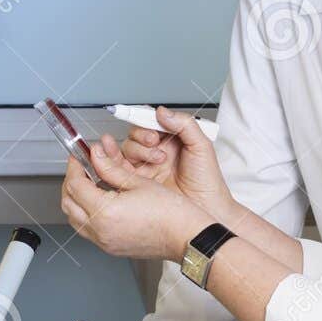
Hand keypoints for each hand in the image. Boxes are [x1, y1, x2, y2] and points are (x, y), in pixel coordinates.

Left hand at [61, 139, 210, 261]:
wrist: (186, 237)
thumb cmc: (171, 213)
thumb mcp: (138, 182)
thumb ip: (110, 168)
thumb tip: (96, 156)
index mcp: (104, 212)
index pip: (75, 185)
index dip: (75, 166)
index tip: (80, 156)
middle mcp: (100, 231)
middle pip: (68, 202)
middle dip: (71, 181)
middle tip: (82, 167)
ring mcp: (104, 242)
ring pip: (74, 218)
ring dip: (76, 199)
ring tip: (90, 183)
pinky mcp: (111, 248)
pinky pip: (87, 229)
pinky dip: (86, 213)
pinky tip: (100, 201)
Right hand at [112, 107, 234, 221]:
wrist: (206, 209)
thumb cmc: (207, 181)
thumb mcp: (201, 146)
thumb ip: (184, 124)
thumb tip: (162, 111)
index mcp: (172, 140)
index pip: (152, 122)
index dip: (147, 120)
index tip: (150, 122)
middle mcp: (157, 151)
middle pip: (136, 134)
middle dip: (142, 136)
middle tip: (154, 142)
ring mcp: (146, 166)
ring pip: (127, 149)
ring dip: (136, 148)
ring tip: (154, 158)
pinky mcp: (138, 182)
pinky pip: (120, 167)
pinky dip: (114, 159)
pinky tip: (117, 156)